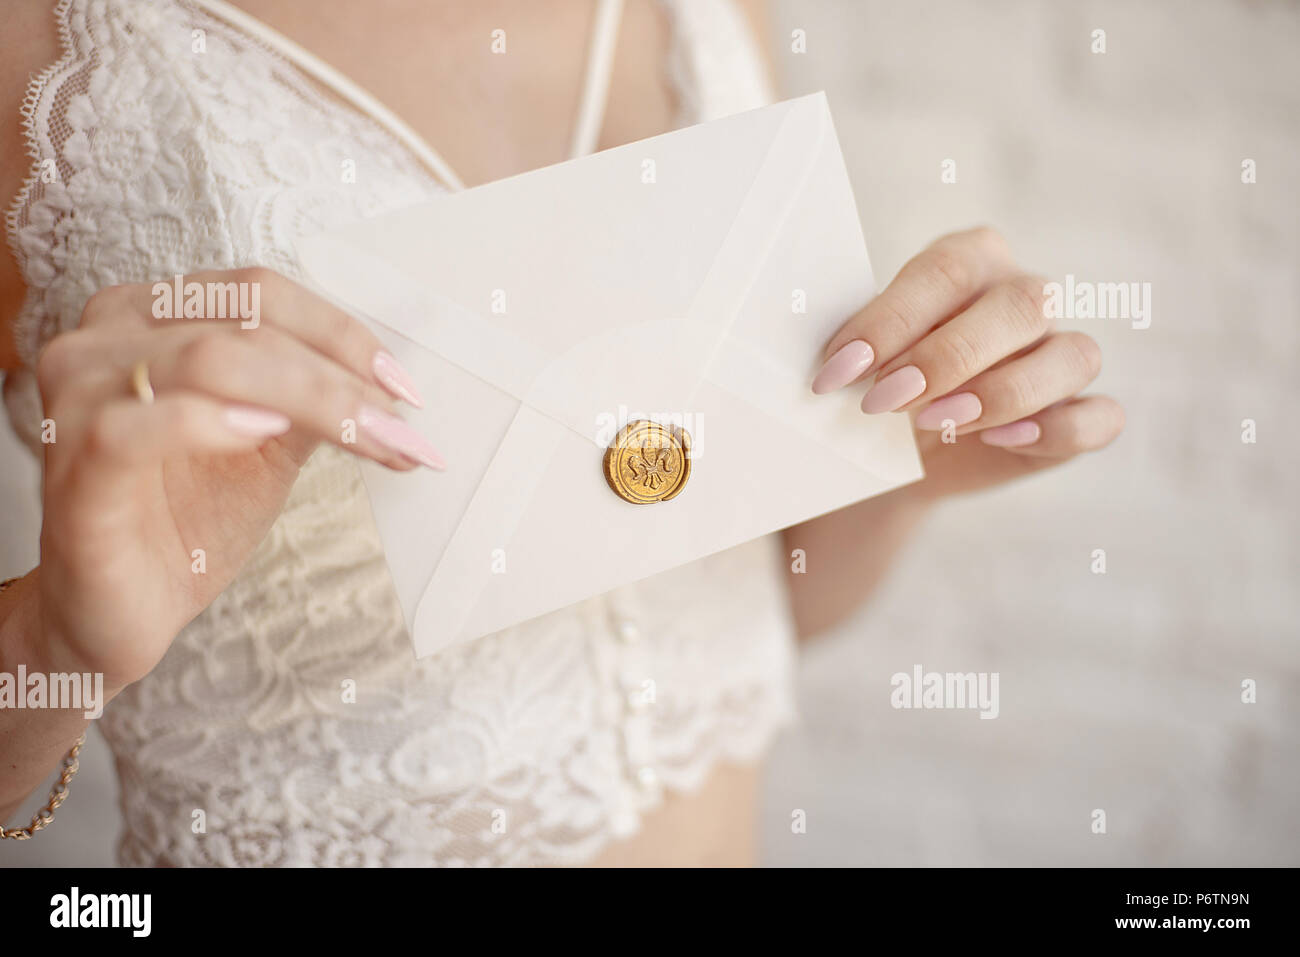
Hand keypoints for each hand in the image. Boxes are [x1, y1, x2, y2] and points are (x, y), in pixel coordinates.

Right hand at [29, 268, 442, 689]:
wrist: (122, 609)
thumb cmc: (187, 518)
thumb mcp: (270, 443)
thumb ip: (313, 397)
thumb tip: (388, 381)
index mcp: (154, 316)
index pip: (260, 294)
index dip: (341, 334)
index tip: (403, 389)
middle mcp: (107, 338)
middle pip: (246, 324)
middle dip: (340, 378)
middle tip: (401, 429)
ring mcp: (79, 396)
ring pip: (208, 362)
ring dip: (312, 401)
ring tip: (371, 441)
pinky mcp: (71, 464)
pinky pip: (137, 424)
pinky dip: (212, 423)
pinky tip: (267, 436)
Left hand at [813, 227, 1123, 499]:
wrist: (898, 457)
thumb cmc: (880, 388)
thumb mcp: (861, 361)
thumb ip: (857, 349)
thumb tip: (832, 365)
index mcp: (972, 261)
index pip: (946, 271)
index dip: (892, 320)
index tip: (838, 370)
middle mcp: (1028, 298)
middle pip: (1021, 304)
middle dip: (947, 357)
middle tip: (883, 400)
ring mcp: (1062, 353)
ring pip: (1073, 356)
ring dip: (1002, 393)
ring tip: (936, 422)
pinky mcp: (1083, 412)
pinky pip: (1099, 415)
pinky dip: (1054, 430)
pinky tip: (998, 441)